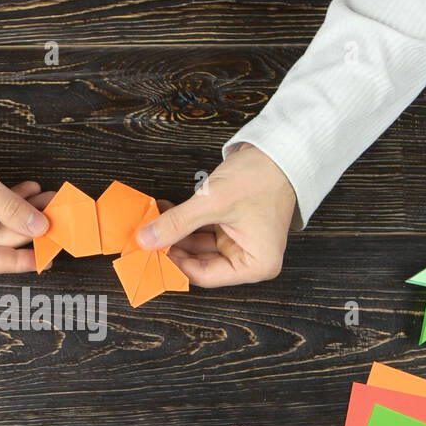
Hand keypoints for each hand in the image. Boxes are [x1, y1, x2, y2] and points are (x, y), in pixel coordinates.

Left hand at [135, 143, 296, 286]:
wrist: (279, 150)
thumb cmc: (263, 178)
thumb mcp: (214, 202)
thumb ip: (177, 223)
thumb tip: (147, 239)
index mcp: (255, 265)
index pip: (205, 276)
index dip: (175, 265)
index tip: (151, 253)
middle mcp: (249, 259)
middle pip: (200, 262)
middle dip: (172, 248)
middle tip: (146, 238)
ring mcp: (239, 242)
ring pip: (198, 245)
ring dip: (174, 233)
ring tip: (151, 221)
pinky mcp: (232, 227)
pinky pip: (202, 230)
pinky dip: (184, 222)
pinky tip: (163, 212)